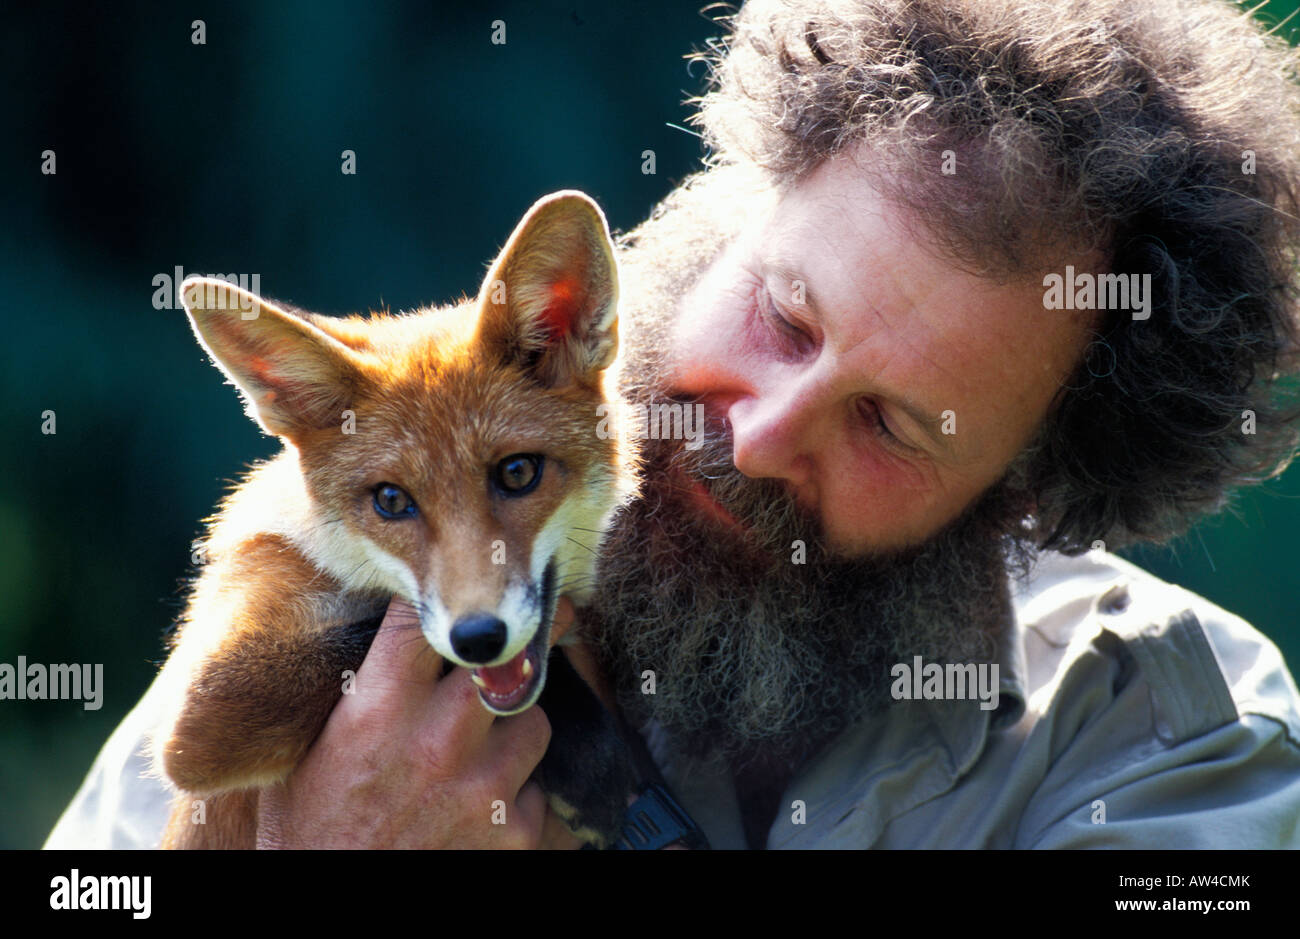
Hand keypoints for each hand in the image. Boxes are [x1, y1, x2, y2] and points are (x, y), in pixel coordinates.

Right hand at [256, 596, 552, 847]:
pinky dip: (519, 794)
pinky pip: (538, 787)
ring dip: (516, 727)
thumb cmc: (311, 833)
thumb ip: (356, 689)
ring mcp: (483, 787)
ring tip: (485, 746)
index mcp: (379, 708)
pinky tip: (486, 804)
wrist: (327, 917)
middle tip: (540, 621)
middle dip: (522, 641)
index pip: (424, 619)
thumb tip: (388, 629)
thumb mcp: (310, 750)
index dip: (443, 600)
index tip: (463, 587)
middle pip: (508, 659)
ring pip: (534, 720)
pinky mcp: (515, 833)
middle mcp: (437, 740)